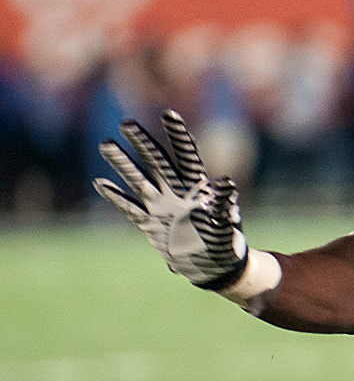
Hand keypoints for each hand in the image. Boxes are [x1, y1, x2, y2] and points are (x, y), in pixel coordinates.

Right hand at [93, 110, 249, 290]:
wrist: (214, 267)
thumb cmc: (226, 242)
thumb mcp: (227, 223)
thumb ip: (223, 203)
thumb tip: (226, 182)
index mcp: (198, 188)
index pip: (186, 156)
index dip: (178, 135)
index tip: (169, 113)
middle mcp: (177, 192)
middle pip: (157, 162)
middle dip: (143, 143)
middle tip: (127, 122)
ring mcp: (161, 207)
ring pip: (139, 180)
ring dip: (123, 164)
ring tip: (106, 143)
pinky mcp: (150, 224)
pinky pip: (130, 208)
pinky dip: (116, 197)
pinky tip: (101, 182)